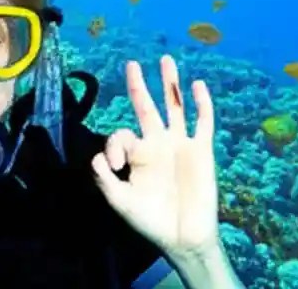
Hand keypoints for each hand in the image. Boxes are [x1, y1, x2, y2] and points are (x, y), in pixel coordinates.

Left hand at [91, 55, 220, 259]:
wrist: (183, 237)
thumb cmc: (150, 221)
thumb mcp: (120, 200)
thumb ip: (104, 179)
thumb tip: (94, 157)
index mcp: (137, 154)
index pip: (121, 134)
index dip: (114, 143)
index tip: (114, 163)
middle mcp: (157, 144)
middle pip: (146, 107)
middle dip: (138, 86)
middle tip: (130, 64)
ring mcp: (180, 145)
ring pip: (175, 107)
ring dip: (170, 84)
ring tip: (166, 60)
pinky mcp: (201, 151)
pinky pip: (203, 123)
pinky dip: (201, 104)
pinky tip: (197, 86)